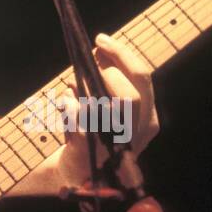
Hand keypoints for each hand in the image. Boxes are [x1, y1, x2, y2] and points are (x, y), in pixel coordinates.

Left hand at [57, 33, 159, 184]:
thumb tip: (100, 49)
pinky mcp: (89, 148)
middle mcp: (135, 134)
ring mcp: (113, 143)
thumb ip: (111, 82)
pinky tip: (64, 104)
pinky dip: (67, 102)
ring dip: (83, 86)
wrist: (75, 172)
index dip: (121, 54)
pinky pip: (76, 114)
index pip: (143, 78)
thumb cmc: (94, 133)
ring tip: (72, 85)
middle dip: (106, 71)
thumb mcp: (112, 109)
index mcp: (147, 121)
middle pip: (130, 95)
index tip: (101, 39)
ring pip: (102, 105)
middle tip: (89, 57)